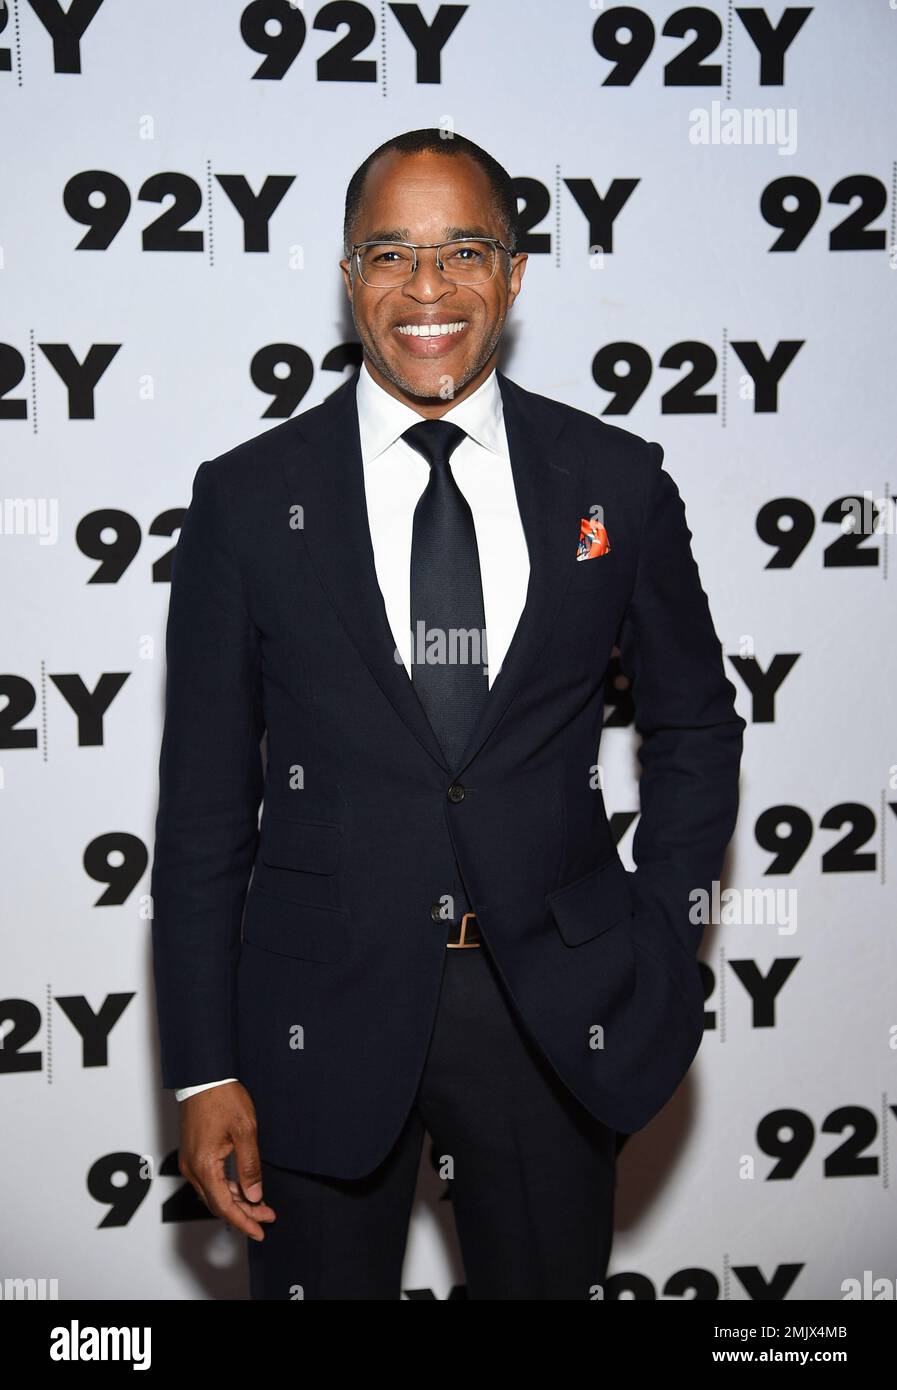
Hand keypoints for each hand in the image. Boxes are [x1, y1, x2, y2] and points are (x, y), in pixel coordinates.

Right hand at [178, 1081, 275, 1240]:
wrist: (203, 1076)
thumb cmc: (223, 1098)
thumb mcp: (245, 1131)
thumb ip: (250, 1166)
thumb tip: (255, 1195)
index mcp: (204, 1165)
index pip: (224, 1205)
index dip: (243, 1222)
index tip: (260, 1231)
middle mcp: (192, 1168)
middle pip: (217, 1203)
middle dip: (243, 1213)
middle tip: (267, 1216)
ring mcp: (190, 1161)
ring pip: (213, 1193)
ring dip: (236, 1201)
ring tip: (261, 1205)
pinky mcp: (192, 1154)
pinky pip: (209, 1181)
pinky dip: (227, 1188)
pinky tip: (244, 1188)